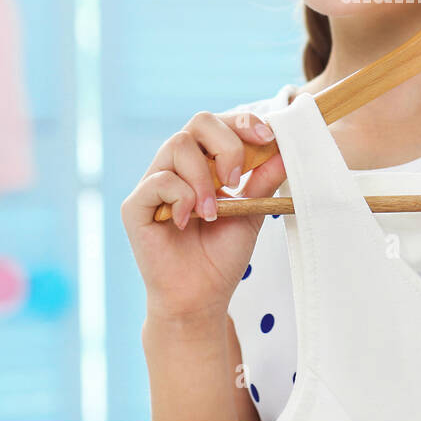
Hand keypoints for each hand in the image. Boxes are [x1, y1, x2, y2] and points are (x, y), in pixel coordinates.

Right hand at [121, 110, 286, 323]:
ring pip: (177, 145)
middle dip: (226, 144)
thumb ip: (264, 179)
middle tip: (237, 180)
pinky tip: (189, 222)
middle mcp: (177, 166)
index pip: (218, 124)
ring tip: (212, 212)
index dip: (243, 123)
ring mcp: (154, 184)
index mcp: (204, 162)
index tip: (268, 138)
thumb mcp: (251, 211)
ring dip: (204, 178)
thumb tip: (285, 148)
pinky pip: (158, 182)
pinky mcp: (135, 206)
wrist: (201, 297)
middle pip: (198, 122)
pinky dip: (182, 198)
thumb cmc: (222, 255)